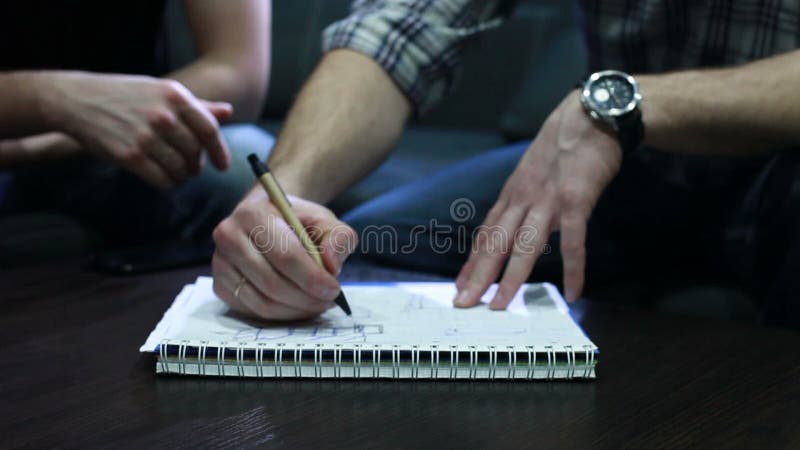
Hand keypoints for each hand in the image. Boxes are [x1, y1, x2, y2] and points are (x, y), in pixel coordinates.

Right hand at [40, 71, 232, 188]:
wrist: (77, 100)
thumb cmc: (125, 95)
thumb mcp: (161, 92)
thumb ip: (196, 105)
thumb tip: (227, 111)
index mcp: (175, 96)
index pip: (209, 130)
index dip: (220, 151)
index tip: (223, 166)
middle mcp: (163, 116)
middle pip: (195, 152)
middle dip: (197, 165)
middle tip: (192, 168)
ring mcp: (146, 136)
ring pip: (180, 169)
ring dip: (183, 176)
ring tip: (178, 174)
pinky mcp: (129, 155)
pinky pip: (162, 180)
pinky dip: (168, 183)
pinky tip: (164, 179)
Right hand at [211, 190, 358, 320]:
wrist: (270, 218)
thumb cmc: (298, 220)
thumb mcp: (324, 220)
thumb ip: (337, 237)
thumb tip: (331, 265)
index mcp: (253, 213)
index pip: (284, 254)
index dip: (312, 277)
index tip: (334, 288)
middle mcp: (229, 236)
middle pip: (272, 282)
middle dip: (306, 298)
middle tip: (328, 300)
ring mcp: (220, 263)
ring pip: (263, 302)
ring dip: (296, 309)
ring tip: (317, 303)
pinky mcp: (220, 285)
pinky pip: (253, 311)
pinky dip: (281, 314)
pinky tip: (299, 304)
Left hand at [454, 91, 621, 307]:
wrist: (589, 116)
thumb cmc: (563, 145)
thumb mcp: (533, 171)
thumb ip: (525, 197)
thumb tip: (519, 221)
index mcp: (513, 194)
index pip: (487, 234)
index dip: (472, 261)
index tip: (460, 284)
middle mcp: (523, 199)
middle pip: (495, 243)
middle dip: (478, 275)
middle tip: (463, 302)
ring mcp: (548, 201)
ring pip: (524, 246)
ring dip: (511, 277)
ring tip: (500, 305)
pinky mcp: (576, 201)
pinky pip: (573, 241)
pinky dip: (573, 268)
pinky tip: (573, 292)